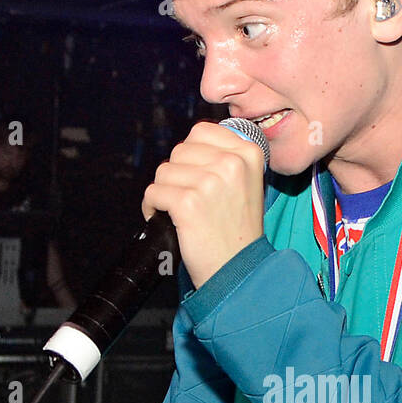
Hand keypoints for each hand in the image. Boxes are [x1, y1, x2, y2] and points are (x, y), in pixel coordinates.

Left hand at [141, 121, 265, 288]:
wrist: (239, 270)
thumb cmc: (238, 231)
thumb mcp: (247, 184)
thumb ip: (226, 157)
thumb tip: (192, 145)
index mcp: (249, 153)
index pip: (201, 132)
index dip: (191, 154)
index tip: (196, 175)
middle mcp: (232, 163)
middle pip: (180, 151)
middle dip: (177, 175)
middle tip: (188, 198)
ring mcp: (210, 182)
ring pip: (164, 171)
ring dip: (165, 192)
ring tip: (179, 212)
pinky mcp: (188, 202)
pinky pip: (154, 192)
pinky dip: (152, 208)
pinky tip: (167, 220)